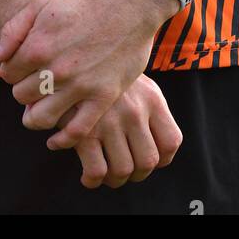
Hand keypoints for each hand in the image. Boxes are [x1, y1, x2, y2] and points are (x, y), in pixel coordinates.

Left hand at [0, 0, 173, 147]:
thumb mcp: (43, 3)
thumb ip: (14, 29)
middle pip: (21, 96)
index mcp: (38, 46)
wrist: (130, 5)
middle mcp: (56, 69)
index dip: (13, 71)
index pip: (8, 74)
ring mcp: (80, 86)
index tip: (24, 69)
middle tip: (36, 84)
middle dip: (24, 90)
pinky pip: (77, 131)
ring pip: (41, 118)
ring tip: (39, 110)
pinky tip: (54, 140)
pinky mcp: (102, 97)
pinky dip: (61, 141)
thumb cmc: (85, 2)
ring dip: (35, 116)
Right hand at [59, 76, 182, 189]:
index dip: (161, 159)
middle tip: (124, 170)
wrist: (67, 58)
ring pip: (122, 170)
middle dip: (136, 174)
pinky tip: (87, 176)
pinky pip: (96, 171)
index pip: (170, 142)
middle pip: (147, 162)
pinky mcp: (84, 131)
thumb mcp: (134, 81)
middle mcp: (134, 111)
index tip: (146, 159)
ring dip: (114, 180)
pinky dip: (92, 180)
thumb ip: (147, 108)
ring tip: (105, 174)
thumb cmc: (102, 74)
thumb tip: (156, 146)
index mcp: (151, 98)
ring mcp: (110, 122)